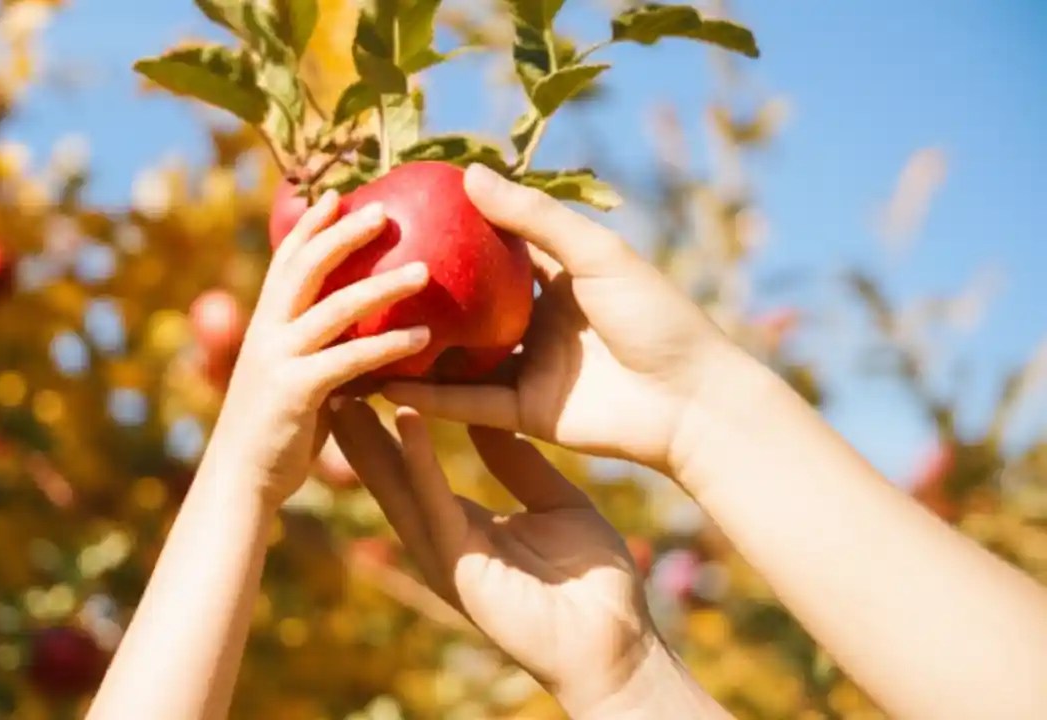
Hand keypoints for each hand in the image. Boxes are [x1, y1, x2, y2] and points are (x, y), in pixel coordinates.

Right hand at [208, 191, 431, 506]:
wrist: (240, 480)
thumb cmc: (276, 432)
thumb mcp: (293, 378)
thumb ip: (319, 351)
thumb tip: (367, 333)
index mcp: (264, 324)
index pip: (284, 261)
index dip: (309, 225)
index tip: (337, 195)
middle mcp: (267, 333)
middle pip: (305, 268)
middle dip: (342, 234)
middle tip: (384, 210)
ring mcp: (278, 360)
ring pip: (333, 308)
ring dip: (380, 285)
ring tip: (425, 269)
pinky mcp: (297, 392)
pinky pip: (350, 360)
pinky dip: (388, 346)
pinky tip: (425, 338)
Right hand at [331, 401, 673, 717]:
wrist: (615, 643)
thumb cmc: (592, 582)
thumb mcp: (553, 501)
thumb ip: (517, 463)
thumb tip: (488, 415)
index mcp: (462, 524)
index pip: (413, 466)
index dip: (390, 425)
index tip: (373, 381)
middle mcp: (443, 537)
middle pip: (390, 474)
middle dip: (359, 429)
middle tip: (332, 378)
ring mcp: (446, 552)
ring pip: (398, 485)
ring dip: (370, 438)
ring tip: (346, 391)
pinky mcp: (460, 563)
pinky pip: (435, 500)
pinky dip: (419, 457)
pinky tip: (408, 416)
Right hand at [382, 164, 745, 474]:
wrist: (689, 402)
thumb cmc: (654, 316)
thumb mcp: (595, 255)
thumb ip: (534, 218)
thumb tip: (469, 174)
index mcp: (556, 279)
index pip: (493, 250)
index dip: (451, 232)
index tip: (403, 216)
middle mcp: (534, 324)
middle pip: (465, 306)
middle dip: (421, 295)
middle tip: (364, 276)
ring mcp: (527, 370)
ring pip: (457, 359)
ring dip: (414, 349)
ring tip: (358, 336)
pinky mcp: (524, 415)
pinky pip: (468, 404)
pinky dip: (430, 396)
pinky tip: (384, 383)